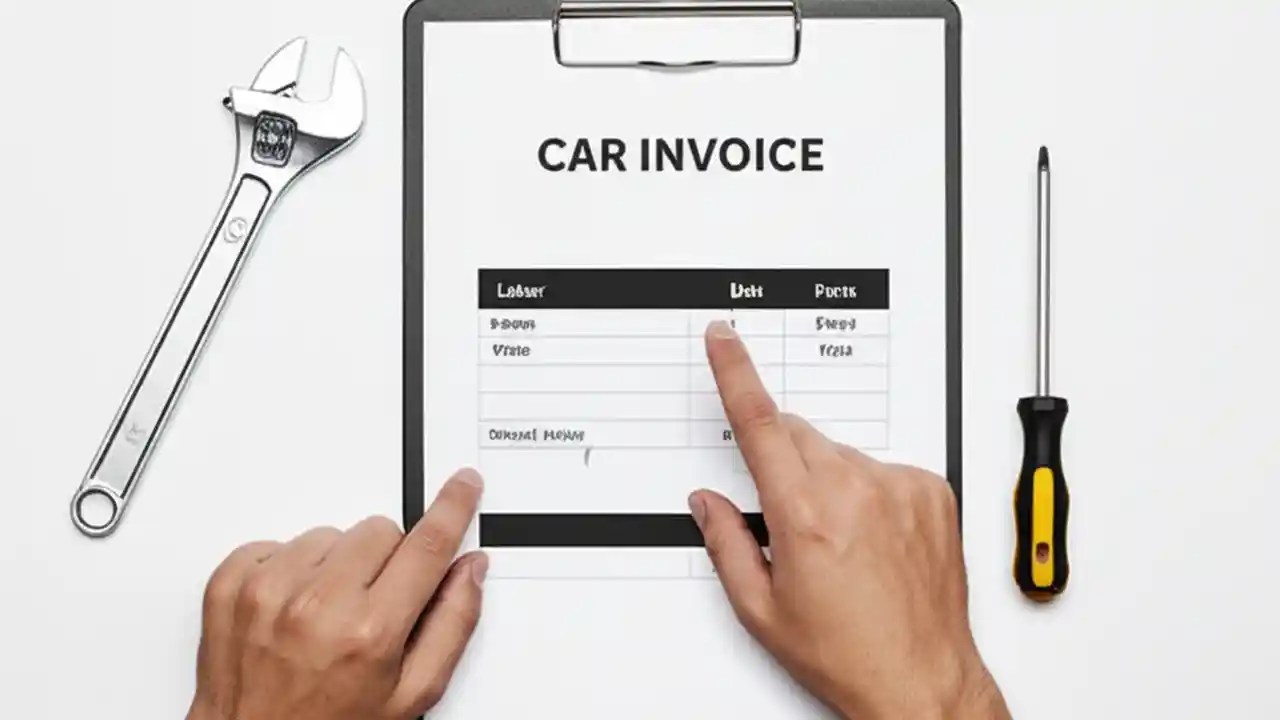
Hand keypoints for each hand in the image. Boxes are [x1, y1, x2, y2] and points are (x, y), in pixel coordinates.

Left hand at [187, 469, 487, 719]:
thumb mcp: (411, 696)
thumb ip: (451, 626)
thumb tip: (468, 571)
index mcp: (369, 632)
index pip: (427, 546)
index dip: (452, 508)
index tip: (462, 486)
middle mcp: (316, 605)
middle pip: (379, 531)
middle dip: (388, 560)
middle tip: (376, 606)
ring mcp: (267, 591)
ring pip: (330, 534)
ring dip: (337, 565)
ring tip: (326, 615)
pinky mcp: (229, 584)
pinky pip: (279, 543)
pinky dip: (290, 569)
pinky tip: (292, 608)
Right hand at [690, 322, 1009, 719]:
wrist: (920, 680)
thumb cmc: (847, 653)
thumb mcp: (762, 609)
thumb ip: (726, 543)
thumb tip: (709, 503)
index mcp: (805, 515)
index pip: (759, 422)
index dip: (735, 372)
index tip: (724, 340)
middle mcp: (855, 491)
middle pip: (799, 435)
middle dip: (781, 458)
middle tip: (790, 515)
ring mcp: (899, 488)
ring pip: (841, 453)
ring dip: (828, 478)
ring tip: (841, 542)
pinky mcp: (931, 491)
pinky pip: (884, 469)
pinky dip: (870, 490)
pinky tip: (872, 538)